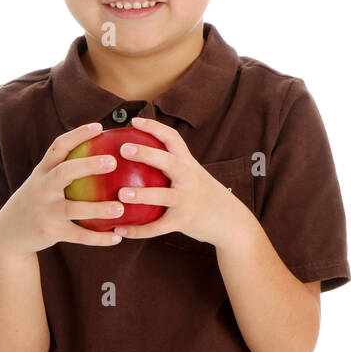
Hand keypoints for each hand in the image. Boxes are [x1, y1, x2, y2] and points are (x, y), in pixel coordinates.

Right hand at [0, 122, 125, 255]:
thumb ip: (66, 167)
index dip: (78, 135)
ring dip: (98, 209)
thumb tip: (107, 150)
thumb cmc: (39, 199)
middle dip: (88, 165)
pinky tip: (117, 237)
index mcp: (43, 172)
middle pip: (64, 173)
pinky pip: (78, 235)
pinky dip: (98, 238)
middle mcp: (42, 188)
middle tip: (113, 161)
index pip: (58, 147)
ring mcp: (46, 211)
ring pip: (74, 209)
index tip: (99, 126)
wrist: (10, 232)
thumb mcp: (44, 180)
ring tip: (121, 208)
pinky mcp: (51, 232)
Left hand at [109, 115, 247, 246]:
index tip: (134, 121)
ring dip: (142, 195)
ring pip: (163, 196)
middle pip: (168, 162)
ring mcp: (188, 200)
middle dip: (146, 153)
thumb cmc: (204, 196)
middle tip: (123, 149)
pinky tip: (119, 230)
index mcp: (189, 164)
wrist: (231, 222)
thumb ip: (172, 167)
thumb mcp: (193, 176)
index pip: (173, 138)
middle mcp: (189, 179)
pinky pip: (158, 227)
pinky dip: (138, 230)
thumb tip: (137, 156)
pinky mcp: (185, 221)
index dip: (154, 127)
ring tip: (121, 194)